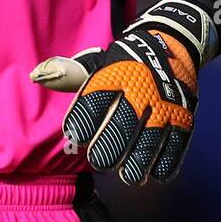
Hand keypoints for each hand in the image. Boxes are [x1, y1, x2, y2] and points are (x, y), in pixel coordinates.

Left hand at [29, 0, 214, 185]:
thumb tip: (37, 75)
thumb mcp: (97, 62)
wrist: (173, 44)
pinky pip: (178, 140)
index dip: (84, 119)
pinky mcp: (183, 115)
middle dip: (111, 144)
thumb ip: (69, 74)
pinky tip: (155, 173)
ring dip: (140, 159)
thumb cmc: (124, 62)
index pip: (95, 99)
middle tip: (100, 161)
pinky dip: (167, 159)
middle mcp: (140, 89)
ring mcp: (164, 103)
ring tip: (129, 176)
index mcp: (114, 75)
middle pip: (124, 121)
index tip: (75, 136)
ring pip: (152, 135)